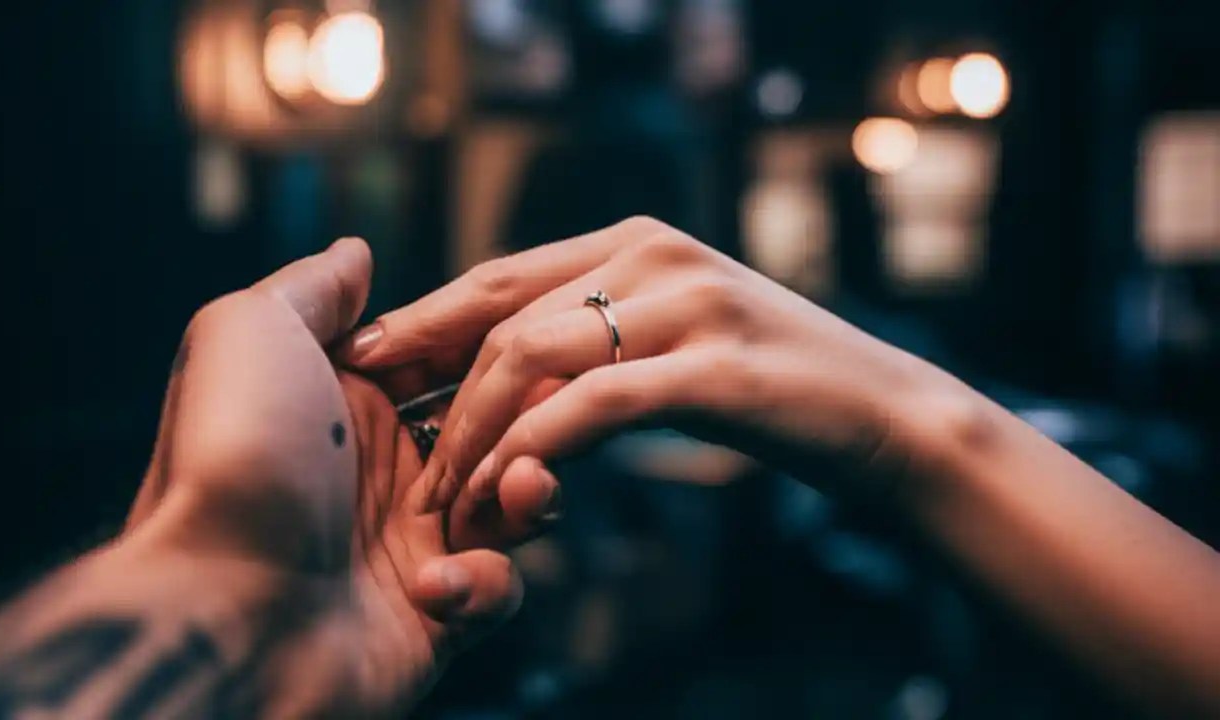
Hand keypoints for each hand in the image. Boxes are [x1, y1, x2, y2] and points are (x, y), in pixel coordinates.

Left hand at [117, 238, 558, 715]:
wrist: (218, 609)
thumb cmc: (230, 459)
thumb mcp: (250, 331)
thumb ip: (314, 289)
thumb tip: (356, 251)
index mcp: (346, 403)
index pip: (445, 360)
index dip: (493, 345)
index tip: (532, 337)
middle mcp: (379, 471)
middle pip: (493, 428)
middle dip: (530, 417)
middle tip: (547, 414)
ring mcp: (406, 545)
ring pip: (510, 506)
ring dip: (530, 492)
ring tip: (523, 489)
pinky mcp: (432, 616)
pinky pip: (494, 590)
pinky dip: (485, 582)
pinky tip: (437, 582)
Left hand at [341, 217, 975, 510]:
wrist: (886, 416)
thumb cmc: (770, 390)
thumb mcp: (677, 336)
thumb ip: (601, 332)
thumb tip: (504, 369)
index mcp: (633, 243)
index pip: (499, 277)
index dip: (423, 319)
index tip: (364, 362)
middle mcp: (651, 254)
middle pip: (502, 315)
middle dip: (434, 386)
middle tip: (399, 454)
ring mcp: (686, 304)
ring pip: (534, 355)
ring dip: (479, 430)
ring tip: (454, 496)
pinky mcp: (714, 367)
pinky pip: (596, 403)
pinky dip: (539, 448)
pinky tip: (513, 490)